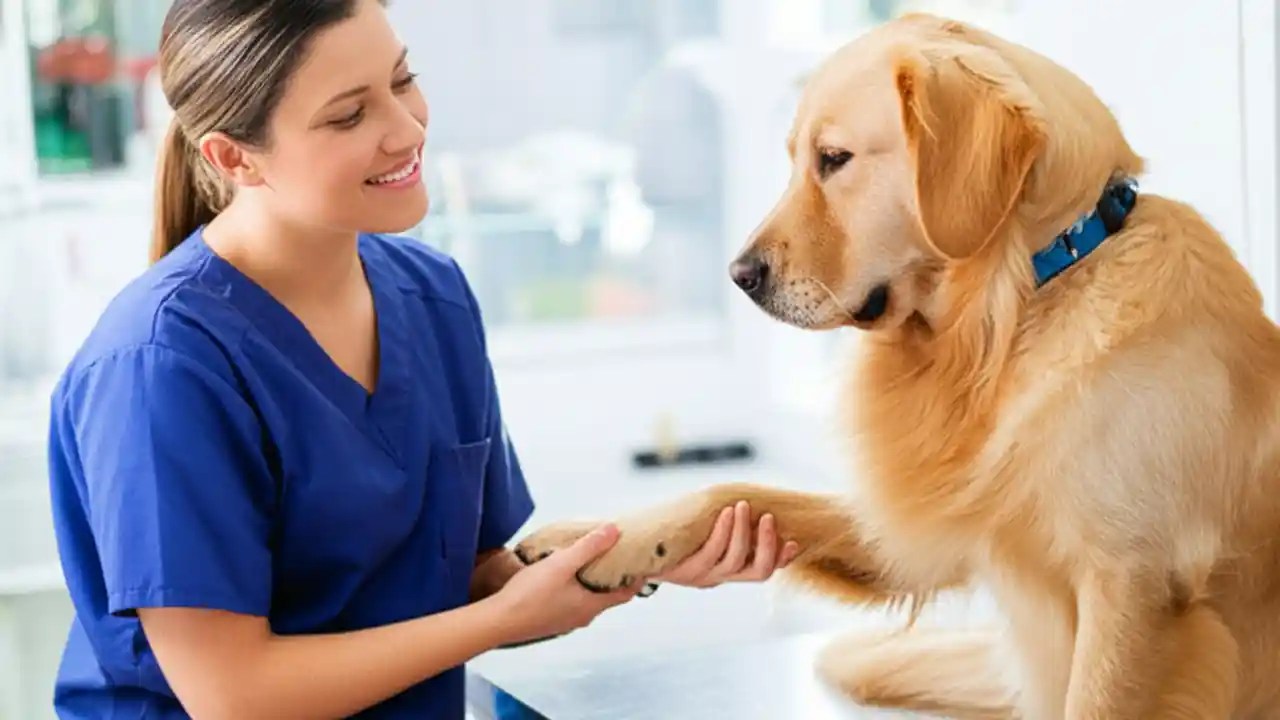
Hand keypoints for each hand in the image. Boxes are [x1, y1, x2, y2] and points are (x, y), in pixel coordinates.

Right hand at [490, 524, 641, 645]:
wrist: (497, 622)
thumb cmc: (530, 594)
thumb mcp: (562, 564)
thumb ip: (589, 547)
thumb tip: (614, 530)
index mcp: (592, 605)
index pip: (626, 593)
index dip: (636, 578)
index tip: (640, 561)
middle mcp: (583, 617)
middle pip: (609, 596)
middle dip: (614, 577)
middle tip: (615, 554)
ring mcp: (566, 622)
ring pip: (589, 600)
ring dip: (594, 582)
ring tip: (590, 560)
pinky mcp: (551, 621)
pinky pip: (572, 604)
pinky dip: (577, 589)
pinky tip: (564, 576)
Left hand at [655, 501, 799, 588]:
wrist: (635, 548)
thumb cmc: (674, 531)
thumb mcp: (705, 526)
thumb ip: (729, 520)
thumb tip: (752, 498)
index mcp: (730, 570)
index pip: (765, 570)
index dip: (782, 559)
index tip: (794, 541)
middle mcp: (721, 576)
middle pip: (759, 571)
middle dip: (768, 544)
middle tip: (768, 516)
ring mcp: (704, 576)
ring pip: (735, 560)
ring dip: (742, 530)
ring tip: (741, 506)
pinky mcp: (686, 571)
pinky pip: (711, 553)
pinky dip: (723, 531)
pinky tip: (725, 512)